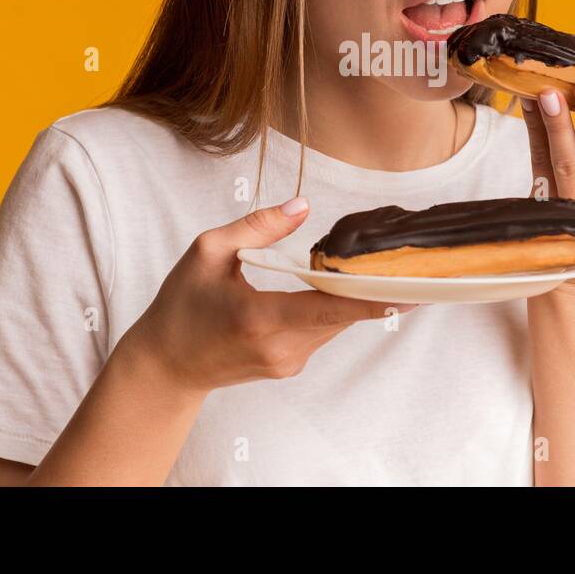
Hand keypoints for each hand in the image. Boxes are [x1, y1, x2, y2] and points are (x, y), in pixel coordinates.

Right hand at [126, 198, 415, 392]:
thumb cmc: (181, 306)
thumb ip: (257, 227)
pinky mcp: (288, 366)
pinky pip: (321, 331)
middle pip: (341, 313)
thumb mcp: (208, 253)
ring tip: (364, 267)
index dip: (373, 299)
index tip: (410, 291)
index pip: (330, 309)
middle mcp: (280, 347)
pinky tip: (323, 288)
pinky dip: (327, 308)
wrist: (164, 366)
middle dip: (366, 286)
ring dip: (347, 296)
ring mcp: (286, 362)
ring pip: (334, 322)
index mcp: (260, 318)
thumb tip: (303, 206)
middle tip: (396, 258)